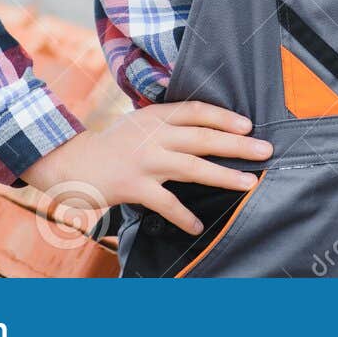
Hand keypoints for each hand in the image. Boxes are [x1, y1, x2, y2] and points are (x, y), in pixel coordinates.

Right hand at [20, 101, 272, 235]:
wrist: (72, 162)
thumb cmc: (113, 143)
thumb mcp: (140, 121)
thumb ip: (168, 122)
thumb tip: (206, 125)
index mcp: (156, 116)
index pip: (197, 111)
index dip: (224, 117)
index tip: (248, 124)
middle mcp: (154, 135)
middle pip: (203, 138)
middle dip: (237, 144)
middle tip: (265, 150)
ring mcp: (145, 161)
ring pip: (192, 167)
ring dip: (223, 175)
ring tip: (248, 183)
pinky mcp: (134, 186)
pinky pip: (166, 202)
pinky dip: (183, 216)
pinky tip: (197, 225)